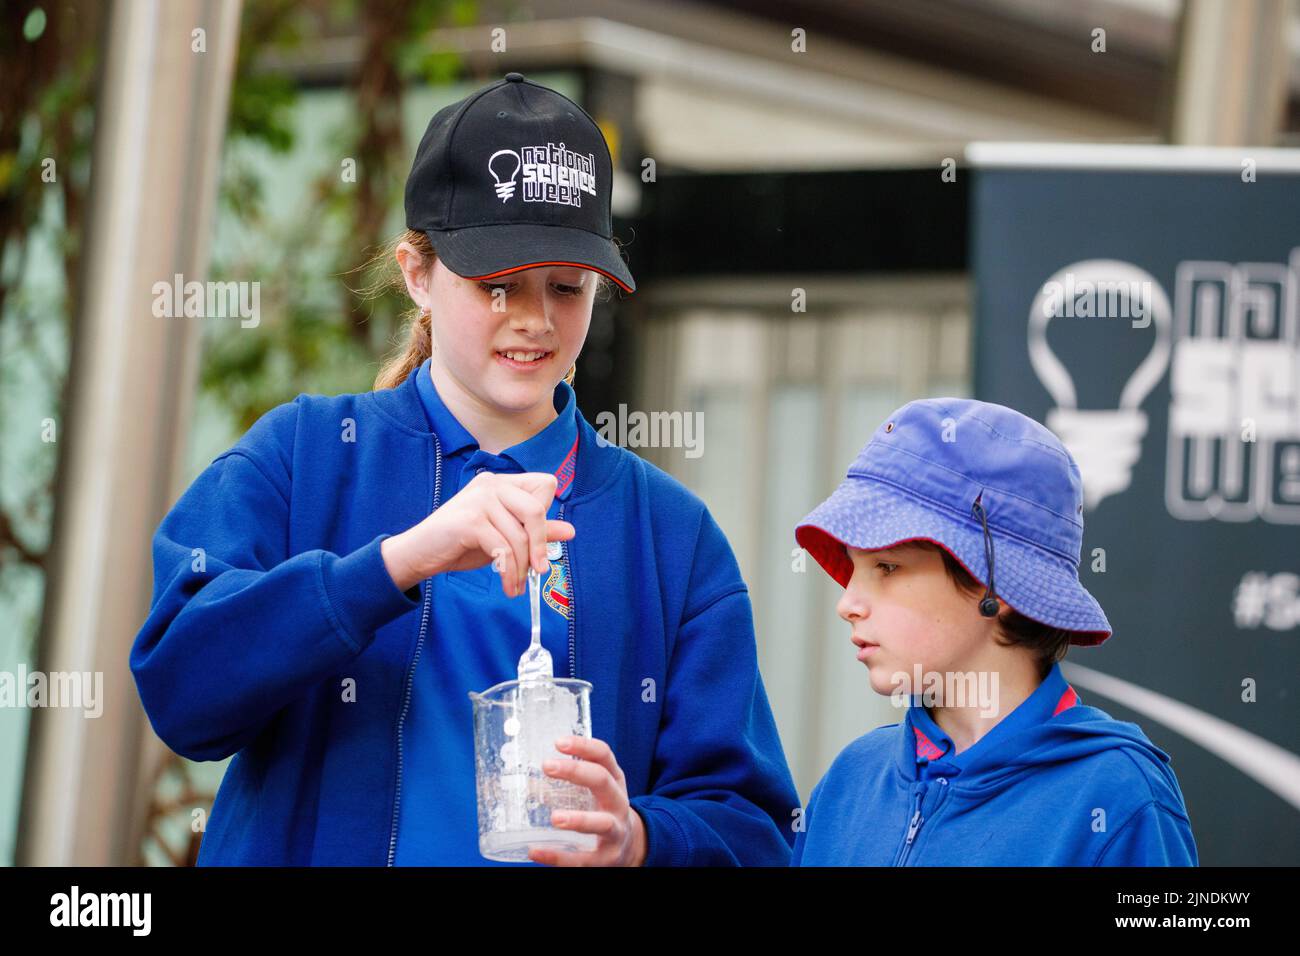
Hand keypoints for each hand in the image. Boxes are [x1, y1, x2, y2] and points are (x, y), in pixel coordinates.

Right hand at [381, 471, 573, 595]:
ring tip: (515, 586)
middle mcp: (492, 484)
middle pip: (536, 510)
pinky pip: (502, 548)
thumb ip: (534, 532)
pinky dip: (508, 571)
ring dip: (521, 567)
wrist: (420, 553)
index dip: (546, 515)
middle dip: (540, 545)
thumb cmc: (461, 544)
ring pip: (519, 535)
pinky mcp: (469, 520)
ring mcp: (479, 499)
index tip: (539, 543)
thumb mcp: (504, 537)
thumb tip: (570, 531)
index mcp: (503, 483)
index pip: (545, 485)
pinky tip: (507, 585)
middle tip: (538, 571)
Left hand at [529, 736, 647, 866]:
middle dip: (576, 772)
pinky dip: (559, 857)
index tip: (558, 742)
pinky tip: (535, 852)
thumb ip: (568, 781)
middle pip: (602, 780)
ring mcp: (616, 831)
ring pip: (602, 823)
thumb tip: (523, 777)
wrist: (629, 847)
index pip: (603, 755)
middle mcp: (618, 802)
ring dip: (579, 819)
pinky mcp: (607, 859)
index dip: (583, 746)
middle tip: (547, 766)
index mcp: (614, 780)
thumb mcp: (595, 791)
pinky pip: (583, 859)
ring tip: (554, 818)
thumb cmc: (603, 810)